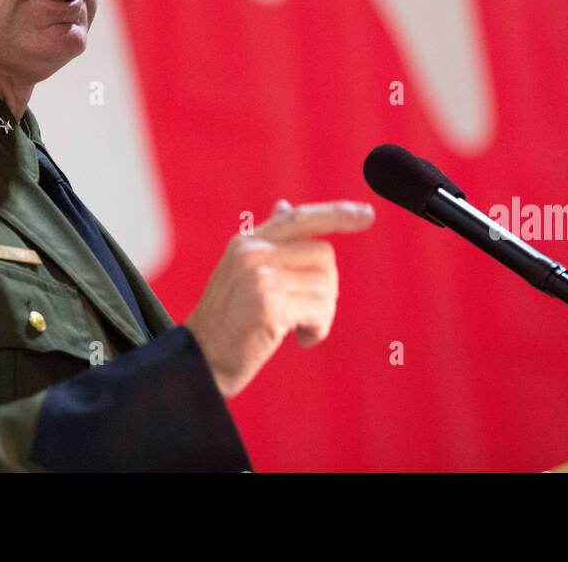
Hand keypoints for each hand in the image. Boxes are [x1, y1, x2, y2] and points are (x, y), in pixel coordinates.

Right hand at [184, 198, 374, 399]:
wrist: (200, 362)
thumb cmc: (226, 322)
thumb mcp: (241, 273)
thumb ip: (268, 242)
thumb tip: (285, 205)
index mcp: (247, 242)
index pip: (300, 217)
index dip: (337, 213)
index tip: (367, 214)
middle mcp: (253, 253)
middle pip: (323, 255)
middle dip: (326, 288)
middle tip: (306, 314)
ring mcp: (260, 278)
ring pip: (326, 285)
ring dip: (322, 314)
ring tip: (300, 328)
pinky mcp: (269, 305)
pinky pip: (320, 311)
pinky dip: (318, 329)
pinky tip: (301, 339)